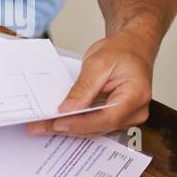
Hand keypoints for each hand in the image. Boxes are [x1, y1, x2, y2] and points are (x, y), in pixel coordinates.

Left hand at [26, 28, 156, 136]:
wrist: (132, 48)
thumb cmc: (120, 51)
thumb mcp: (98, 63)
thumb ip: (84, 88)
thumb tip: (68, 109)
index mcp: (136, 95)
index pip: (107, 118)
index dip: (81, 123)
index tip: (58, 123)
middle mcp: (136, 111)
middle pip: (100, 127)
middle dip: (68, 127)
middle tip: (40, 126)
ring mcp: (128, 117)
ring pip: (96, 129)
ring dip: (70, 128)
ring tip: (43, 125)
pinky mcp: (118, 116)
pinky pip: (97, 124)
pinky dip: (78, 123)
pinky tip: (59, 121)